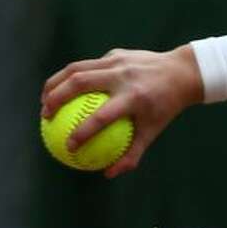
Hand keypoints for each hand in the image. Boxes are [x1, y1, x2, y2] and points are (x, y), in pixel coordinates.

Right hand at [40, 44, 202, 177]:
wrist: (182, 73)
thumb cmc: (166, 108)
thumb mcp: (153, 131)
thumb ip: (132, 154)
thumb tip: (108, 174)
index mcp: (134, 98)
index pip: (101, 117)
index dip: (81, 132)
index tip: (68, 146)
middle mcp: (123, 76)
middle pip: (79, 83)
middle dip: (55, 98)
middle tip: (44, 116)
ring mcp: (118, 61)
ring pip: (77, 69)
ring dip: (55, 83)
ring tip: (44, 100)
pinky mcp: (115, 53)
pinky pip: (88, 66)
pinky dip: (72, 78)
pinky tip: (63, 90)